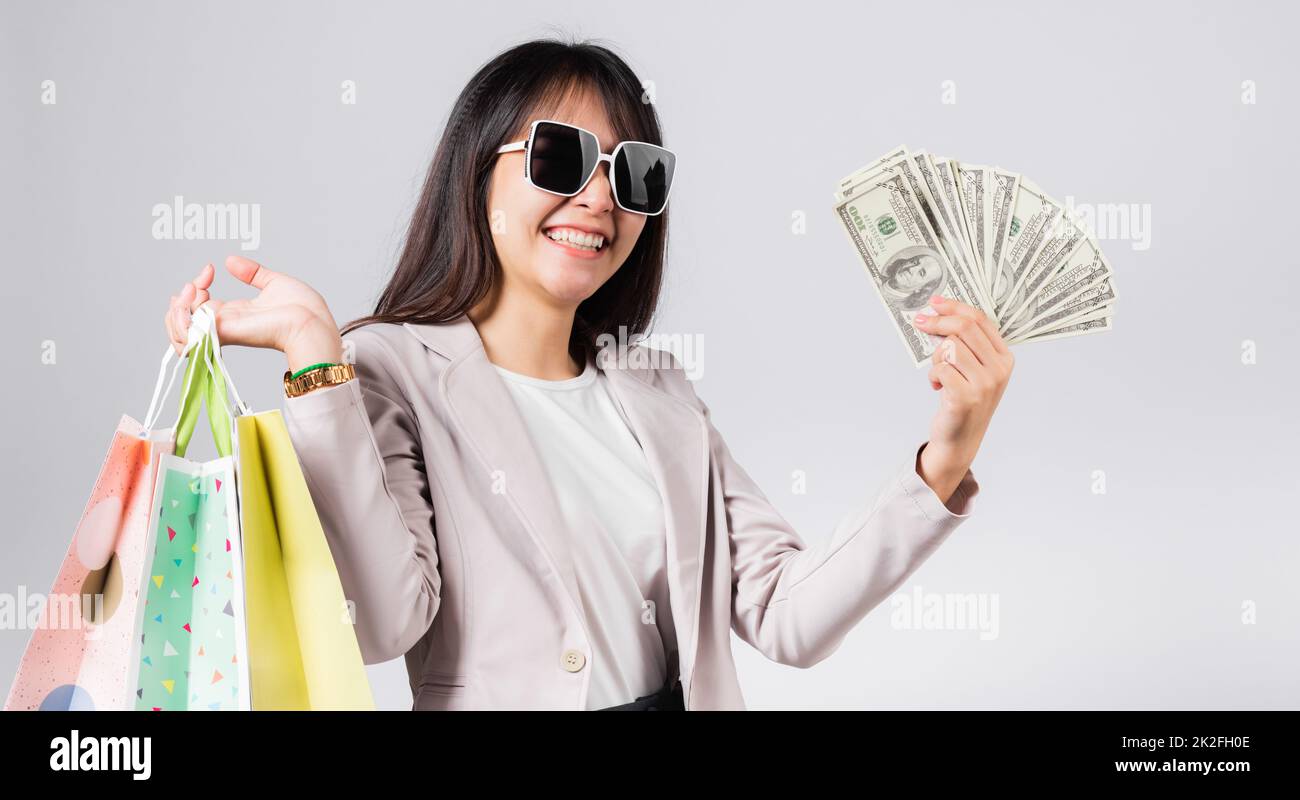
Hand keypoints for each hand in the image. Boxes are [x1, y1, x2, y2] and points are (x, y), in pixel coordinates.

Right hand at [164, 256, 343, 371]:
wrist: (315, 321)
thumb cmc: (303, 309)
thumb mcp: (272, 283)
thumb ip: (252, 273)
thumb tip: (230, 260)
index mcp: (233, 314)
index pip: (196, 307)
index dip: (195, 285)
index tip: (210, 270)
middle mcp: (224, 324)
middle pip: (181, 323)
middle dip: (179, 300)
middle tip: (199, 283)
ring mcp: (223, 330)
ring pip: (178, 333)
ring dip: (176, 310)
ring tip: (195, 289)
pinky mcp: (225, 333)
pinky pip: (188, 337)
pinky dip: (182, 319)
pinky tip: (198, 296)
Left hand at [912, 294, 1014, 502]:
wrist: (960, 439)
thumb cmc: (964, 400)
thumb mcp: (975, 370)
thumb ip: (967, 344)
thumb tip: (939, 313)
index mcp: (1005, 358)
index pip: (980, 320)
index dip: (954, 307)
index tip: (935, 302)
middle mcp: (999, 370)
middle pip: (964, 328)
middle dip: (938, 322)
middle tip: (920, 322)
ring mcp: (984, 384)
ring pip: (950, 348)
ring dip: (936, 358)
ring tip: (939, 375)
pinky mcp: (965, 397)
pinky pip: (940, 368)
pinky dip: (933, 376)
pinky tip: (938, 388)